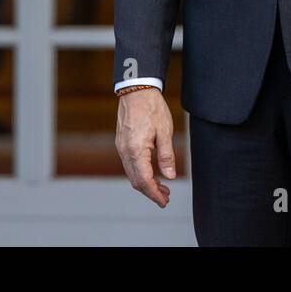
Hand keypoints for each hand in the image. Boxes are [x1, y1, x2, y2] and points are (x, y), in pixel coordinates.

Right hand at [115, 88, 175, 207]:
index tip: (164, 201)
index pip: (144, 180)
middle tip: (166, 197)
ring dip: (145, 183)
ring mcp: (121, 147)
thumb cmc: (152, 108)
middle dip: (150, 192)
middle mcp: (125, 151)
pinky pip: (129, 164)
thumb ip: (166, 156)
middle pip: (135, 181)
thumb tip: (169, 177)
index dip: (155, 194)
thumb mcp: (164, 132)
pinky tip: (151, 172)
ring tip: (162, 186)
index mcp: (136, 150)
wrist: (136, 90)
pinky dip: (140, 173)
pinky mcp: (122, 142)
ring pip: (131, 173)